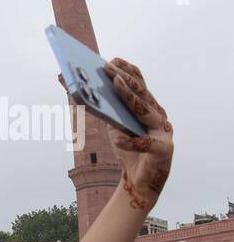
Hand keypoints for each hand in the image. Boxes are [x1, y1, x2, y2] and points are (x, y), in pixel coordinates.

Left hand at [103, 57, 173, 212]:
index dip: (128, 70)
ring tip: (115, 85)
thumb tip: (77, 90)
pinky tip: (117, 140)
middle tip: (108, 68)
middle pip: (143, 94)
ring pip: (148, 112)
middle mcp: (159, 116)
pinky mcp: (164, 152)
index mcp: (149, 108)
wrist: (139, 182)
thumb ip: (103, 109)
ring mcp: (164, 133)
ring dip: (130, 97)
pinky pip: (146, 145)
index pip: (141, 84)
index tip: (112, 59)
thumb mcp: (113, 126)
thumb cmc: (127, 149)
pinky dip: (131, 142)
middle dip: (125, 79)